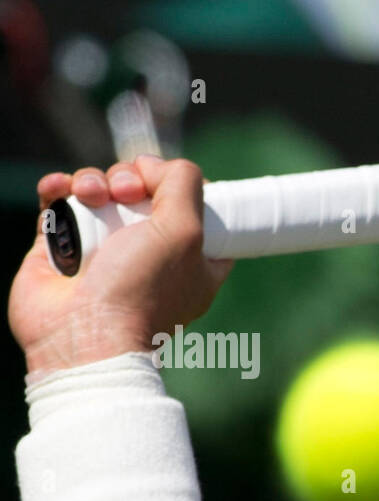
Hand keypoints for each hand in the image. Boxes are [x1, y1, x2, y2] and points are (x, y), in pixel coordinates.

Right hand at [8, 156, 232, 375]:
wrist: (82, 335)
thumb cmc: (141, 290)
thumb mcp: (186, 232)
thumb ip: (184, 185)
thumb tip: (155, 165)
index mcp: (193, 260)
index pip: (198, 211)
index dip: (183, 186)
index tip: (172, 182)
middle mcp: (150, 254)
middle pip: (144, 192)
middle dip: (132, 177)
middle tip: (127, 192)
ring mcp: (104, 250)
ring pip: (100, 192)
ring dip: (93, 180)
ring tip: (89, 194)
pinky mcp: (63, 247)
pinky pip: (60, 202)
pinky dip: (58, 188)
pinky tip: (59, 189)